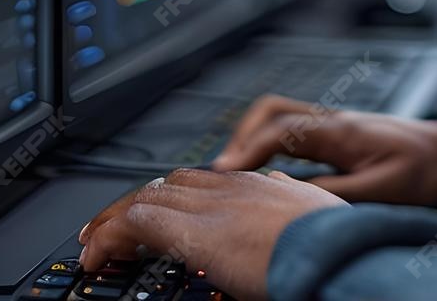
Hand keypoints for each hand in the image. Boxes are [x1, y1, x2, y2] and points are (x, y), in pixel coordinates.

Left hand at [76, 168, 346, 300]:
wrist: (343, 253)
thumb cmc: (339, 244)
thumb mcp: (316, 211)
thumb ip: (291, 196)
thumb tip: (283, 187)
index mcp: (260, 185)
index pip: (201, 181)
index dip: (171, 195)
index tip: (154, 212)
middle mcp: (231, 188)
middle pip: (168, 185)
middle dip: (136, 203)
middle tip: (109, 226)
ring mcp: (211, 206)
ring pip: (146, 198)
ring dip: (114, 219)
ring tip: (94, 243)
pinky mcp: (194, 231)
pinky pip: (137, 223)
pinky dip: (110, 237)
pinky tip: (98, 256)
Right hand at [210, 94, 436, 205]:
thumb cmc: (424, 168)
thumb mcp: (383, 188)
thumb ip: (337, 192)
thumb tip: (292, 195)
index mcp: (339, 131)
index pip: (280, 130)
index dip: (247, 150)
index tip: (224, 172)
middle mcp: (331, 120)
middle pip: (271, 111)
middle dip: (241, 137)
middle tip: (222, 172)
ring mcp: (332, 122)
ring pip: (278, 115)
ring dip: (252, 137)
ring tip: (236, 171)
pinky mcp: (336, 132)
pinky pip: (291, 127)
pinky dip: (268, 142)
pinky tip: (265, 169)